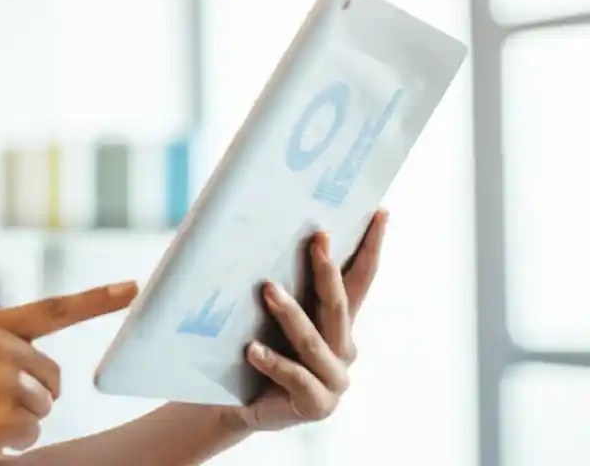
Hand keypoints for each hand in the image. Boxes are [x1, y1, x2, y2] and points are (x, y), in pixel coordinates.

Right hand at [0, 281, 138, 465]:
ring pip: (46, 404)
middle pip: (53, 374)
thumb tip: (52, 373)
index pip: (54, 309)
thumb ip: (7, 348)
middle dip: (32, 395)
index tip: (134, 288)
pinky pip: (33, 432)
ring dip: (20, 419)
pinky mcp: (2, 414)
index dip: (98, 299)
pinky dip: (13, 442)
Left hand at [232, 209, 388, 431]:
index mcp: (338, 324)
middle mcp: (343, 349)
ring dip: (290, 313)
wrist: (239, 405)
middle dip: (328, 271)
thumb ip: (280, 286)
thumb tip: (258, 234)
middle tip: (318, 238)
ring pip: (313, 340)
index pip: (360, 280)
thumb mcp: (271, 316)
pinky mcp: (315, 404)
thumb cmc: (256, 351)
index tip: (380, 213)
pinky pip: (294, 377)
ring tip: (267, 289)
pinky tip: (252, 350)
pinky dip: (273, 362)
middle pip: (339, 305)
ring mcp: (333, 379)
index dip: (371, 247)